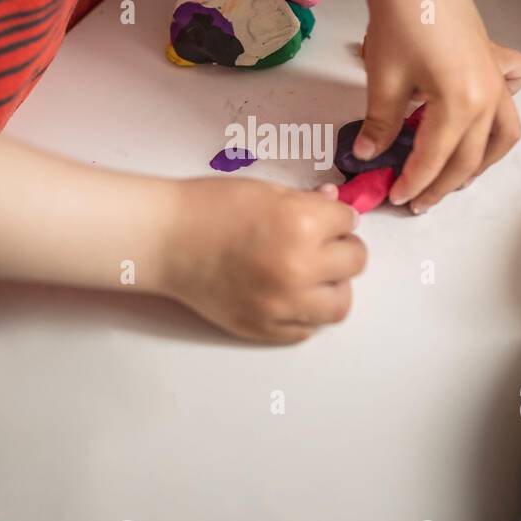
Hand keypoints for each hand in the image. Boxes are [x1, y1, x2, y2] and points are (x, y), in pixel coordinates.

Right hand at [158, 180, 364, 343]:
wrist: (166, 239)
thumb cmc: (210, 207)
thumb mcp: (267, 191)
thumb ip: (309, 203)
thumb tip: (339, 209)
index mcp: (302, 224)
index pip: (350, 223)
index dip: (338, 217)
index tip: (326, 217)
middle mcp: (299, 268)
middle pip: (355, 262)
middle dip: (341, 248)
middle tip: (323, 243)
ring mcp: (282, 304)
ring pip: (339, 304)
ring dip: (333, 286)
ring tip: (313, 274)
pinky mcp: (265, 328)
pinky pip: (306, 329)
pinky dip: (305, 312)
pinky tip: (289, 294)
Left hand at [356, 0, 520, 213]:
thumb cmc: (400, 21)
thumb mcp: (384, 80)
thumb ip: (380, 124)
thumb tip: (368, 153)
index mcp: (460, 106)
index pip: (435, 160)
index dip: (414, 183)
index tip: (396, 197)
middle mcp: (488, 98)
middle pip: (470, 157)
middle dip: (444, 184)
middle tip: (418, 199)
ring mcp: (497, 80)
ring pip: (503, 135)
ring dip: (483, 162)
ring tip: (458, 176)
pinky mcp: (496, 62)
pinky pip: (513, 93)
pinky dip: (504, 111)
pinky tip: (484, 115)